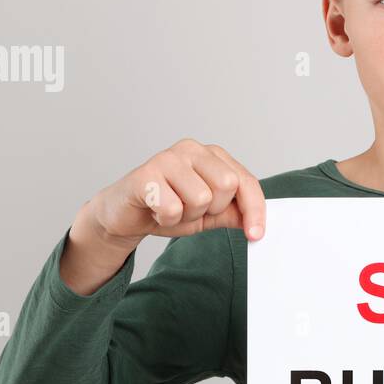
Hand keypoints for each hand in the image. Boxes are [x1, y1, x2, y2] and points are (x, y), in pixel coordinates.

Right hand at [88, 138, 265, 246]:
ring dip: (187, 216)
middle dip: (212, 210)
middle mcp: (191, 149)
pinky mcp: (145, 174)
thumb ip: (234, 213)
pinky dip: (166, 219)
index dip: (255, 210)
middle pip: (227, 186)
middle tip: (190, 210)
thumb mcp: (208, 214)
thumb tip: (259, 222)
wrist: (124, 215)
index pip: (245, 181)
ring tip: (171, 209)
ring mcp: (167, 158)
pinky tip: (155, 210)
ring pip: (201, 199)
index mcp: (211, 155)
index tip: (255, 234)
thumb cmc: (166, 208)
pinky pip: (173, 208)